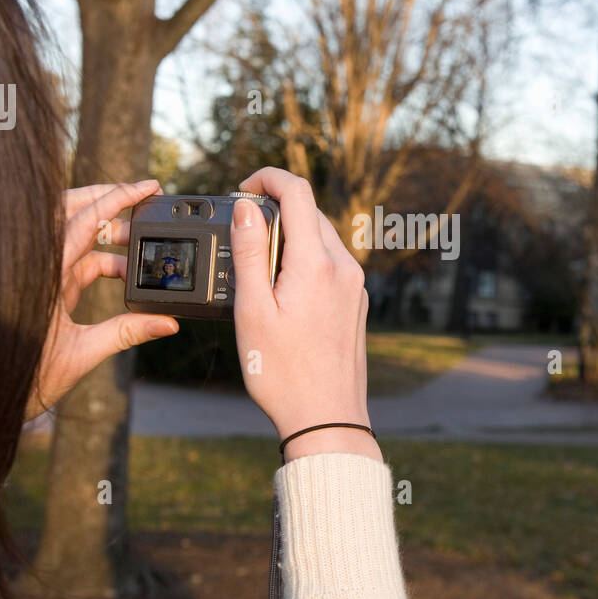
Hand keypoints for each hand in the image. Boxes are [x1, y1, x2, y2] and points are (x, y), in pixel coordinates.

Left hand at [25, 180, 179, 421]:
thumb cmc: (24, 376)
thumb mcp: (82, 353)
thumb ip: (127, 333)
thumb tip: (167, 323)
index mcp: (46, 274)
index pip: (86, 220)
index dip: (119, 198)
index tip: (148, 186)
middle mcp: (42, 267)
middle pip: (74, 212)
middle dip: (110, 199)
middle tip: (144, 198)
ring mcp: (44, 275)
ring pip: (77, 235)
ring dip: (109, 233)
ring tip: (140, 241)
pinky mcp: (48, 289)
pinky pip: (79, 260)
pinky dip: (105, 259)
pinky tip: (127, 270)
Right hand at [230, 168, 379, 462]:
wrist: (327, 419)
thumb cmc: (282, 372)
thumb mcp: (252, 310)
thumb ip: (249, 252)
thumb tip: (246, 207)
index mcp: (317, 263)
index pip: (297, 192)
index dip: (267, 178)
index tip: (242, 190)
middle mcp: (344, 267)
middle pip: (310, 212)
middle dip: (274, 211)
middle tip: (241, 236)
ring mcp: (355, 286)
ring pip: (321, 238)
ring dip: (289, 238)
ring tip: (258, 272)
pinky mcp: (356, 303)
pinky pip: (330, 264)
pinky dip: (304, 261)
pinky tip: (282, 293)